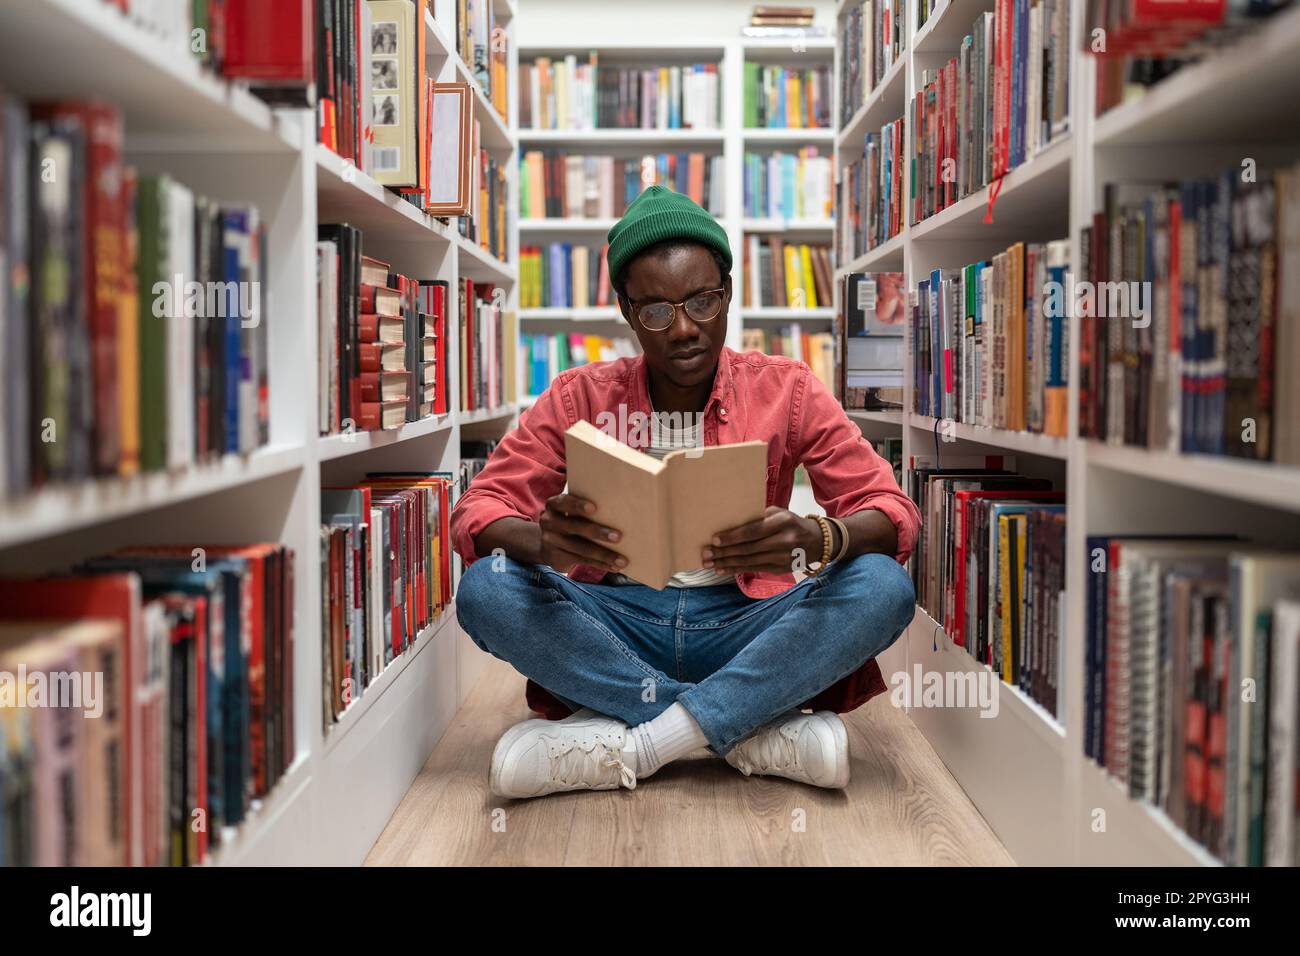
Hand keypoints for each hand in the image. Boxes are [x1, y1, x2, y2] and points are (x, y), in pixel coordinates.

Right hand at [536, 493, 626, 574]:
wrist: (546, 545)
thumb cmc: (570, 520)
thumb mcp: (571, 511)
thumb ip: (586, 508)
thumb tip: (621, 509)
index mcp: (554, 505)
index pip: (564, 502)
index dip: (578, 505)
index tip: (594, 508)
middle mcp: (550, 522)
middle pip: (574, 527)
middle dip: (597, 532)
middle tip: (618, 537)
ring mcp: (551, 541)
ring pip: (580, 549)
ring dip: (604, 555)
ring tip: (622, 561)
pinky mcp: (556, 558)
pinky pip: (581, 561)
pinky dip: (600, 564)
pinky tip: (614, 567)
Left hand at [702, 506, 824, 574]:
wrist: (817, 541)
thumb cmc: (790, 523)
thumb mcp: (779, 513)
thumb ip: (758, 517)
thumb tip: (729, 522)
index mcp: (782, 522)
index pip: (753, 531)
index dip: (733, 536)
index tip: (714, 539)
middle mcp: (784, 541)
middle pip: (749, 548)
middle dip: (724, 552)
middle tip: (706, 554)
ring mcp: (783, 557)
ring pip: (749, 561)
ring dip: (727, 563)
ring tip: (709, 564)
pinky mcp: (780, 569)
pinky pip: (754, 569)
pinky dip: (736, 569)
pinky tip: (722, 569)